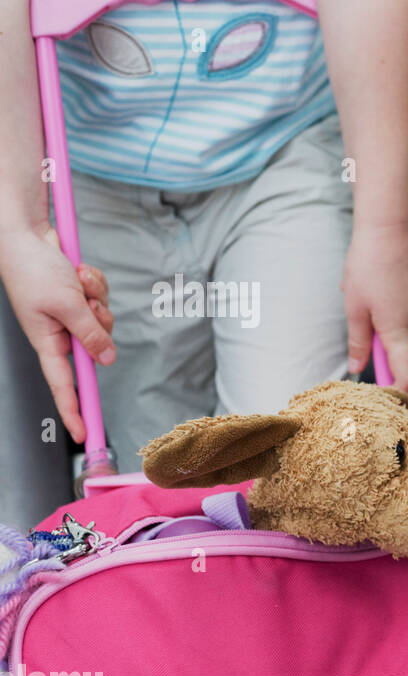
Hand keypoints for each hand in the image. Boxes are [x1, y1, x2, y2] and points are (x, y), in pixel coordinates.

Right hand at [0, 223, 114, 443]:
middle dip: (100, 323)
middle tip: (86, 303)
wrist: (28, 235)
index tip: (83, 433)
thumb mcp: (66, 304)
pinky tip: (79, 272)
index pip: (63, 384)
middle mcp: (60, 332)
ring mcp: (71, 314)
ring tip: (77, 281)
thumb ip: (89, 333)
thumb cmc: (34, 269)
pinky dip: (95, 284)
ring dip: (96, 298)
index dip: (73, 409)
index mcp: (48, 341)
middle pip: (98, 347)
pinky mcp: (79, 297)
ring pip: (104, 320)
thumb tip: (106, 359)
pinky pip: (102, 298)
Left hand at [341, 221, 407, 395]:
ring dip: (383, 319)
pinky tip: (384, 282)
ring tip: (371, 290)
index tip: (389, 399)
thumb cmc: (367, 266)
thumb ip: (358, 342)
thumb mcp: (354, 306)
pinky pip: (407, 313)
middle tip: (360, 312)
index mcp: (398, 330)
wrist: (391, 229)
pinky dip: (393, 306)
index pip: (407, 374)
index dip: (399, 391)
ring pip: (400, 329)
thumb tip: (358, 368)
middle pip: (397, 348)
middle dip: (378, 339)